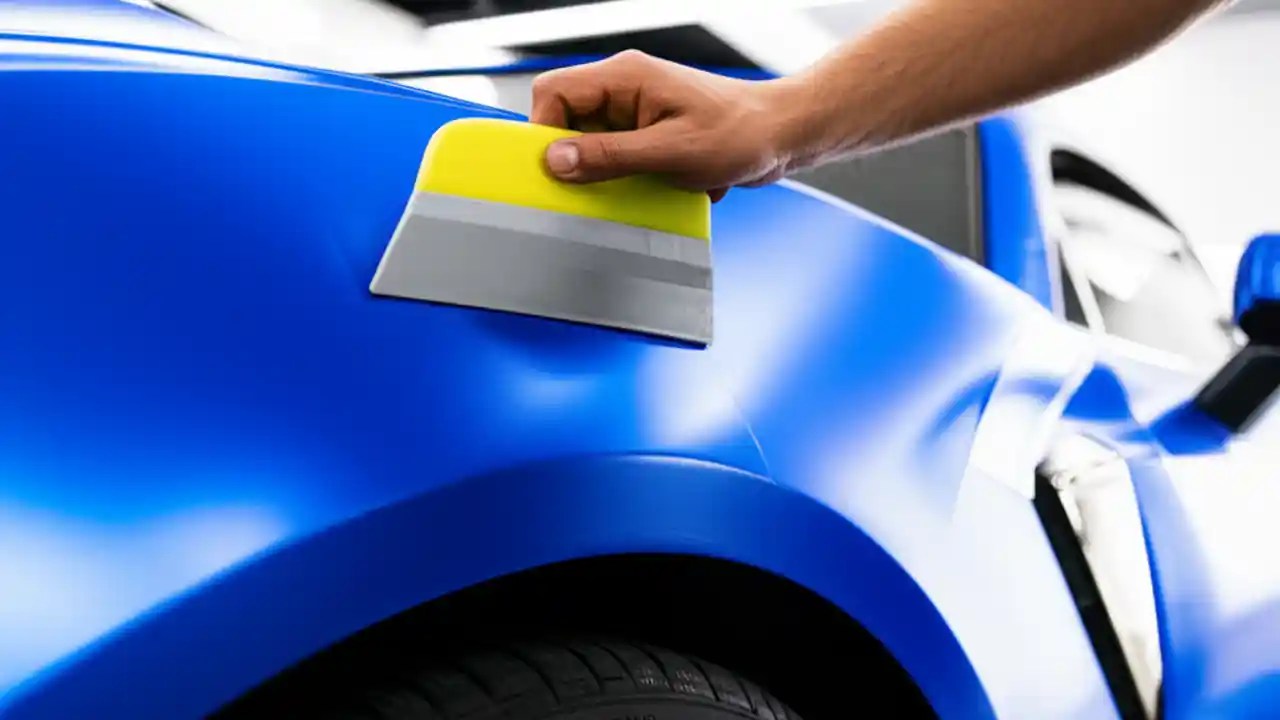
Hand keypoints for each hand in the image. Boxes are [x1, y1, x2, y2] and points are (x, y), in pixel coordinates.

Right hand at [530, 50, 805, 201]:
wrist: (784, 136)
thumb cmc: (740, 134)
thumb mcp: (670, 152)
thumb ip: (610, 156)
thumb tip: (557, 161)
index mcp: (625, 77)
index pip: (554, 92)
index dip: (545, 132)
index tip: (557, 170)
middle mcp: (626, 89)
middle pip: (568, 120)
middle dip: (579, 158)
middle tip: (601, 185)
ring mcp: (638, 111)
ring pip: (592, 143)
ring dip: (608, 172)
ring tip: (642, 184)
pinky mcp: (651, 132)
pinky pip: (619, 155)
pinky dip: (631, 177)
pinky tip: (661, 185)